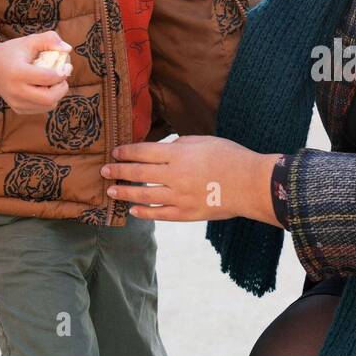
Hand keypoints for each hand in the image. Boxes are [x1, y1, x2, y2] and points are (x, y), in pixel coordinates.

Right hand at [0, 31, 72, 113]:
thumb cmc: (13, 52)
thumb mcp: (29, 41)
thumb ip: (49, 39)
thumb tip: (67, 49)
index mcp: (17, 72)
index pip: (47, 78)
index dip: (62, 73)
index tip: (67, 66)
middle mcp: (15, 90)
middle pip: (49, 98)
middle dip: (62, 88)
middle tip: (62, 77)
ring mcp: (15, 102)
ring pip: (47, 105)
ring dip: (56, 94)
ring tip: (53, 82)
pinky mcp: (17, 108)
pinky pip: (41, 109)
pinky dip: (48, 100)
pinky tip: (44, 88)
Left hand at [100, 136, 281, 223]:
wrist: (251, 184)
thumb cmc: (231, 157)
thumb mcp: (205, 141)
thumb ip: (181, 144)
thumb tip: (165, 148)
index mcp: (179, 154)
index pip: (144, 152)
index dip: (126, 152)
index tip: (115, 152)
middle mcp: (174, 176)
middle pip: (138, 173)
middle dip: (119, 171)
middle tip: (104, 171)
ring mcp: (180, 197)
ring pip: (144, 196)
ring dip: (125, 193)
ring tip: (111, 192)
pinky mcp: (187, 213)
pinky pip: (160, 214)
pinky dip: (145, 213)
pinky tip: (134, 211)